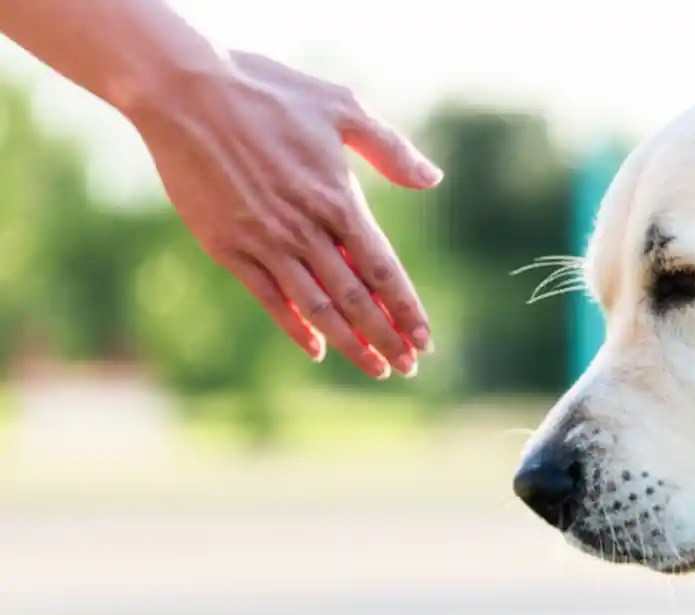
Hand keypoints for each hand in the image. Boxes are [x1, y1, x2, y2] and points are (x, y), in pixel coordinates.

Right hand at [127, 51, 439, 378]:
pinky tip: (316, 348)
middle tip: (408, 367)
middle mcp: (305, 230)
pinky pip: (268, 298)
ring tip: (375, 368)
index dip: (406, 309)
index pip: (383, 271)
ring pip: (317, 307)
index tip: (425, 340)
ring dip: (349, 343)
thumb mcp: (341, 106)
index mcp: (338, 200)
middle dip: (386, 337)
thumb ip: (390, 149)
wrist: (186, 91)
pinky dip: (294, 327)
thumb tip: (433, 180)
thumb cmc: (268, 91)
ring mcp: (264, 242)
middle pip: (356, 299)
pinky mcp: (227, 246)